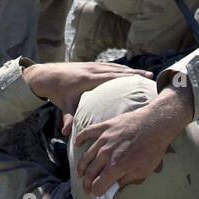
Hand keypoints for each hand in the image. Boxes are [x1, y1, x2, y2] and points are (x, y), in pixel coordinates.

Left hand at [24, 61, 149, 129]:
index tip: (141, 79)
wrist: (47, 74)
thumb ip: (68, 117)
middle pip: (118, 70)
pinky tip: (130, 72)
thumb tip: (66, 133)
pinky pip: (111, 66)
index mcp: (89, 79)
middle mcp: (94, 70)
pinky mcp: (92, 66)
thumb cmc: (58, 91)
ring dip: (130, 70)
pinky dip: (122, 69)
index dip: (128, 78)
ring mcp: (93, 66)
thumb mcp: (64, 105)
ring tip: (145, 74)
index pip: (113, 77)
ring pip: (116, 67)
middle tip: (150, 76)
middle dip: (135, 73)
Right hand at [75, 92, 189, 196]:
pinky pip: (88, 132)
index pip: (98, 185)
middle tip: (86, 187)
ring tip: (81, 173)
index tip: (96, 193)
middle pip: (90, 172)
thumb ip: (126, 180)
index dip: (96, 192)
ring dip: (82, 166)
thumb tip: (114, 188)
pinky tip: (76, 143)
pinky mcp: (105, 126)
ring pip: (86, 156)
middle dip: (86, 183)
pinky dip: (80, 138)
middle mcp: (106, 154)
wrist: (156, 124)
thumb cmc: (152, 148)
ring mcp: (104, 139)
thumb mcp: (143, 171)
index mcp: (116, 167)